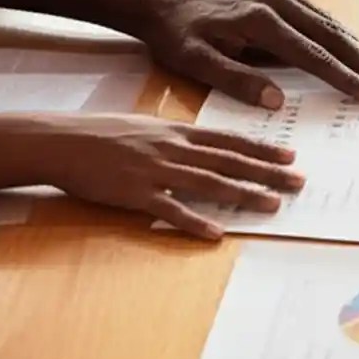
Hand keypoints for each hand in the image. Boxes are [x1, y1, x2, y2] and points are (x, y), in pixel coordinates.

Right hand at [34, 115, 303, 238]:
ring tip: (272, 204)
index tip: (290, 156)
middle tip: (299, 181)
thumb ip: (178, 137)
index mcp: (176, 132)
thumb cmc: (101, 133)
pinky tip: (216, 232)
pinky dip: (194, 221)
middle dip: (267, 172)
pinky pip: (169, 210)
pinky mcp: (134, 194)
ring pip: (208, 183)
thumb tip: (206, 146)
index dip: (262, 149)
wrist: (60, 141)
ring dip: (243, 194)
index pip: (230, 141)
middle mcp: (173, 149)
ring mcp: (155, 171)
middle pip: (229, 162)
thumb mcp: (146, 126)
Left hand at [134, 0, 358, 108]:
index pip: (313, 54)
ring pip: (332, 24)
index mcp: (259, 19)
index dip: (345, 78)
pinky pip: (321, 18)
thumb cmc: (176, 34)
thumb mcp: (195, 62)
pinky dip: (344, 37)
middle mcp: (277, 0)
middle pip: (334, 36)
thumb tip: (278, 101)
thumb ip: (237, 81)